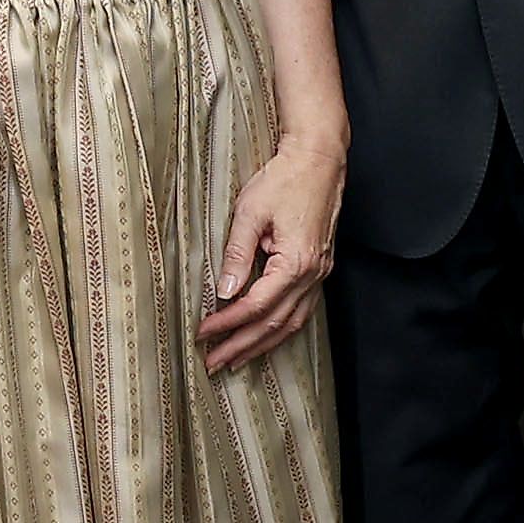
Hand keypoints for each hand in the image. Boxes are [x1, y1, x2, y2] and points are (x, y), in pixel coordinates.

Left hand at [202, 123, 346, 373]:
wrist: (320, 160)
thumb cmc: (286, 179)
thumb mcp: (251, 212)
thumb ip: (237, 254)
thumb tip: (225, 291)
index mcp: (296, 263)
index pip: (256, 306)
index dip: (227, 324)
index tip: (203, 334)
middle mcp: (312, 275)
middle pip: (274, 325)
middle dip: (242, 346)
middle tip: (214, 362)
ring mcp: (320, 274)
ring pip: (291, 324)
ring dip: (262, 344)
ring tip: (236, 359)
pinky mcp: (320, 269)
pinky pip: (301, 311)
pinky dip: (280, 329)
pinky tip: (265, 337)